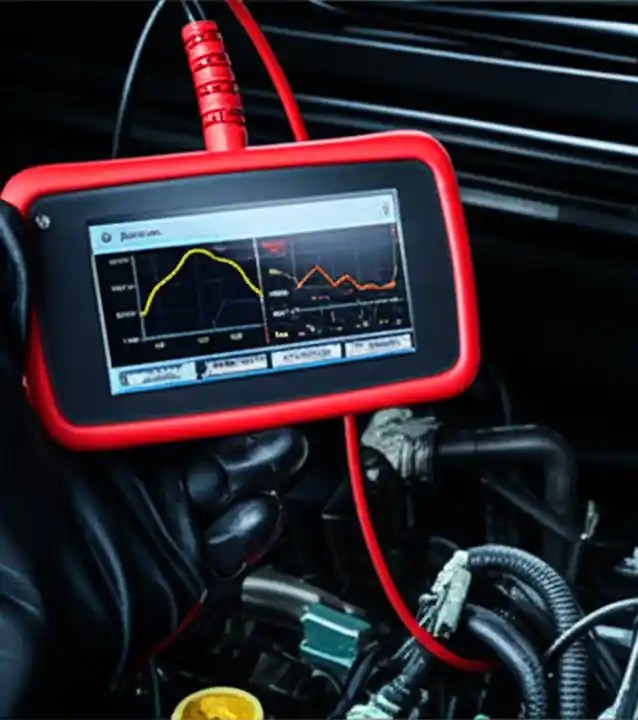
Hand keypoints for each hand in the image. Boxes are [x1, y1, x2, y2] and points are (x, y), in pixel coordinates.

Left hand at [0, 203, 306, 714]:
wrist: (6, 650)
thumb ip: (2, 319)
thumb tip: (8, 229)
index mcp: (66, 415)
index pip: (139, 349)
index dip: (181, 319)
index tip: (218, 285)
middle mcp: (113, 458)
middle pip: (203, 403)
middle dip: (244, 391)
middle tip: (271, 370)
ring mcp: (151, 510)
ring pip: (234, 463)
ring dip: (264, 452)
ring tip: (274, 447)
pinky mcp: (181, 561)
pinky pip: (239, 532)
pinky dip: (256, 520)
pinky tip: (252, 511)